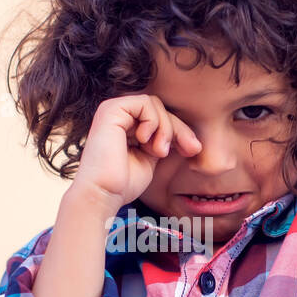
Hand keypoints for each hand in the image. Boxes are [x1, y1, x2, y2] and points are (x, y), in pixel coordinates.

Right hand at [72, 94, 202, 212]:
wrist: (103, 194)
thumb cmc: (123, 183)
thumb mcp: (150, 158)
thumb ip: (162, 141)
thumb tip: (189, 137)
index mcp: (125, 126)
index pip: (159, 117)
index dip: (179, 131)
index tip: (192, 150)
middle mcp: (118, 115)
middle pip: (159, 109)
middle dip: (179, 129)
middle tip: (191, 149)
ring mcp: (113, 110)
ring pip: (154, 104)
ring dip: (165, 128)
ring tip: (159, 152)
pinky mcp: (111, 110)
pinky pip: (144, 102)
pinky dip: (153, 121)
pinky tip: (145, 141)